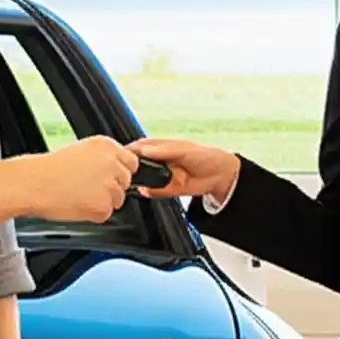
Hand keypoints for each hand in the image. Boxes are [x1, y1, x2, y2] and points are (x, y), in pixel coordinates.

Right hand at [20, 135, 138, 222]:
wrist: (33, 183)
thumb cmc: (49, 169)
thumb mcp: (81, 151)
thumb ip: (104, 158)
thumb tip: (118, 168)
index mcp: (106, 146)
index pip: (131, 161)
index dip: (118, 171)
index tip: (106, 176)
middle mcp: (112, 163)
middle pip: (126, 181)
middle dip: (112, 186)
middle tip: (88, 187)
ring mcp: (109, 185)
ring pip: (118, 199)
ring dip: (103, 201)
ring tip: (79, 195)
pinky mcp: (103, 205)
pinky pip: (105, 213)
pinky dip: (93, 214)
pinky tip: (77, 204)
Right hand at [124, 138, 239, 201]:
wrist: (220, 175)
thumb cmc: (205, 155)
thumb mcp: (184, 149)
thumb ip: (164, 150)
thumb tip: (144, 150)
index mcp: (162, 147)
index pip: (141, 146)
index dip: (130, 149)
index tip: (119, 152)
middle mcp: (160, 161)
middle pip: (140, 163)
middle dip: (131, 166)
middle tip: (122, 168)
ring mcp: (163, 176)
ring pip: (145, 178)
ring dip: (138, 179)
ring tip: (130, 179)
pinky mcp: (168, 189)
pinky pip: (154, 192)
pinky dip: (148, 192)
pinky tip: (144, 190)